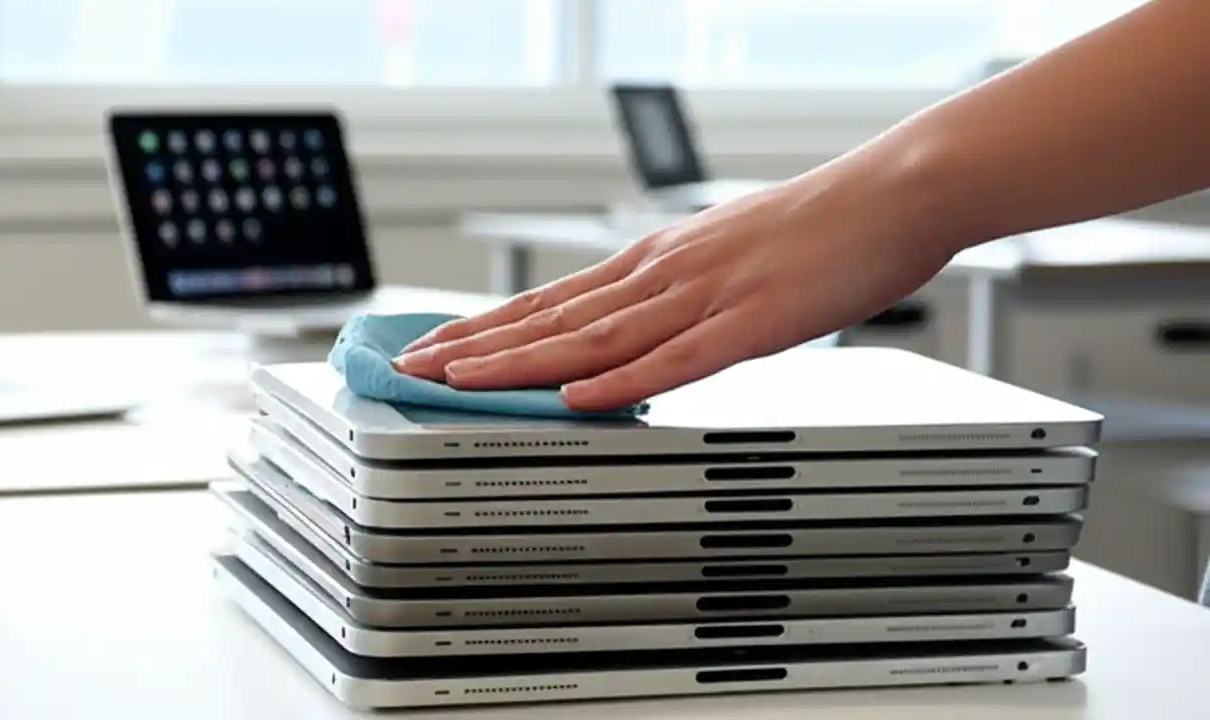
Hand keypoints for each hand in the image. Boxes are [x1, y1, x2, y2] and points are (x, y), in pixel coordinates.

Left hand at [394, 157, 958, 410]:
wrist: (892, 193)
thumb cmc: (820, 226)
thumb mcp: (730, 253)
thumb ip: (680, 292)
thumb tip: (643, 322)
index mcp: (659, 259)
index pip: (555, 298)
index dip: (492, 325)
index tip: (442, 343)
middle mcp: (666, 273)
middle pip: (556, 317)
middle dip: (480, 345)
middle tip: (416, 364)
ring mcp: (705, 296)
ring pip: (596, 337)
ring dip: (523, 362)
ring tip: (461, 380)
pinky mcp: (753, 321)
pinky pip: (678, 358)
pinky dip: (623, 381)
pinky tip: (578, 397)